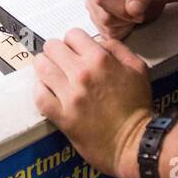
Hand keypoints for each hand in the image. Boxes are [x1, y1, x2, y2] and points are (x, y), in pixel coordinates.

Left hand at [32, 29, 152, 177]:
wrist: (135, 142)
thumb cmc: (137, 106)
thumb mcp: (137, 69)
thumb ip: (117, 49)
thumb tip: (97, 42)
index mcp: (100, 59)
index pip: (72, 34)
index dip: (73, 41)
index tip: (74, 50)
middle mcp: (82, 74)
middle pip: (52, 47)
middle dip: (56, 51)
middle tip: (60, 61)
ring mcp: (70, 96)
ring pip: (41, 67)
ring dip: (44, 68)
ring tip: (51, 74)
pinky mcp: (62, 116)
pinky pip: (39, 96)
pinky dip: (40, 90)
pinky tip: (47, 91)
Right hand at [84, 0, 175, 39]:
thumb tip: (132, 8)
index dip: (121, 8)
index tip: (137, 9)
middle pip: (103, 15)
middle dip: (125, 18)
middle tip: (139, 10)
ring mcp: (94, 5)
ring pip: (105, 26)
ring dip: (125, 24)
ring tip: (134, 11)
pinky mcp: (98, 19)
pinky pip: (107, 34)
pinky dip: (123, 30)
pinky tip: (129, 18)